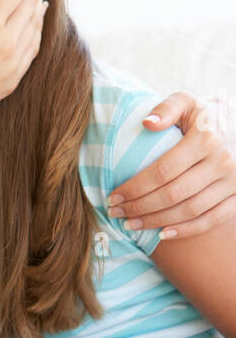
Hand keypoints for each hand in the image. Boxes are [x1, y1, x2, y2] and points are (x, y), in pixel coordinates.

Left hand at [108, 92, 235, 238]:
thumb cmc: (206, 117)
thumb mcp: (188, 103)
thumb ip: (167, 108)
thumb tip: (146, 123)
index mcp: (205, 139)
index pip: (162, 171)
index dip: (135, 187)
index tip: (113, 196)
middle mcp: (222, 162)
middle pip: (172, 194)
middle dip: (139, 207)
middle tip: (116, 213)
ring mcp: (233, 181)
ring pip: (189, 210)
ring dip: (157, 222)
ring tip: (131, 224)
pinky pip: (212, 219)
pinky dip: (187, 230)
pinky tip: (163, 234)